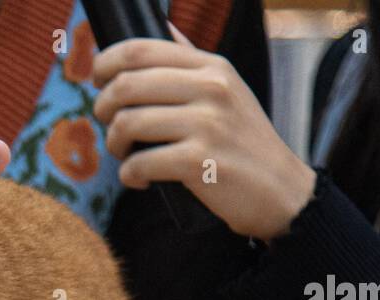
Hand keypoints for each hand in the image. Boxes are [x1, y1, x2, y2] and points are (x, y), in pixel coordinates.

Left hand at [91, 28, 315, 240]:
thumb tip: (162, 27)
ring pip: (127, 123)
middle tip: (109, 126)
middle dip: (103, 108)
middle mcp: (210, 89)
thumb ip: (192, 63)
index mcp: (212, 67)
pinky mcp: (199, 162)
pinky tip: (139, 180)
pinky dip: (129, 175)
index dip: (104, 63)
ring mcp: (206, 125)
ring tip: (125, 155)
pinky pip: (140, 163)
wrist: (282, 192)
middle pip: (125, 85)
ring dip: (114, 144)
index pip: (140, 49)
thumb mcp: (228, 91)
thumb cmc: (244, 144)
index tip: (97, 81)